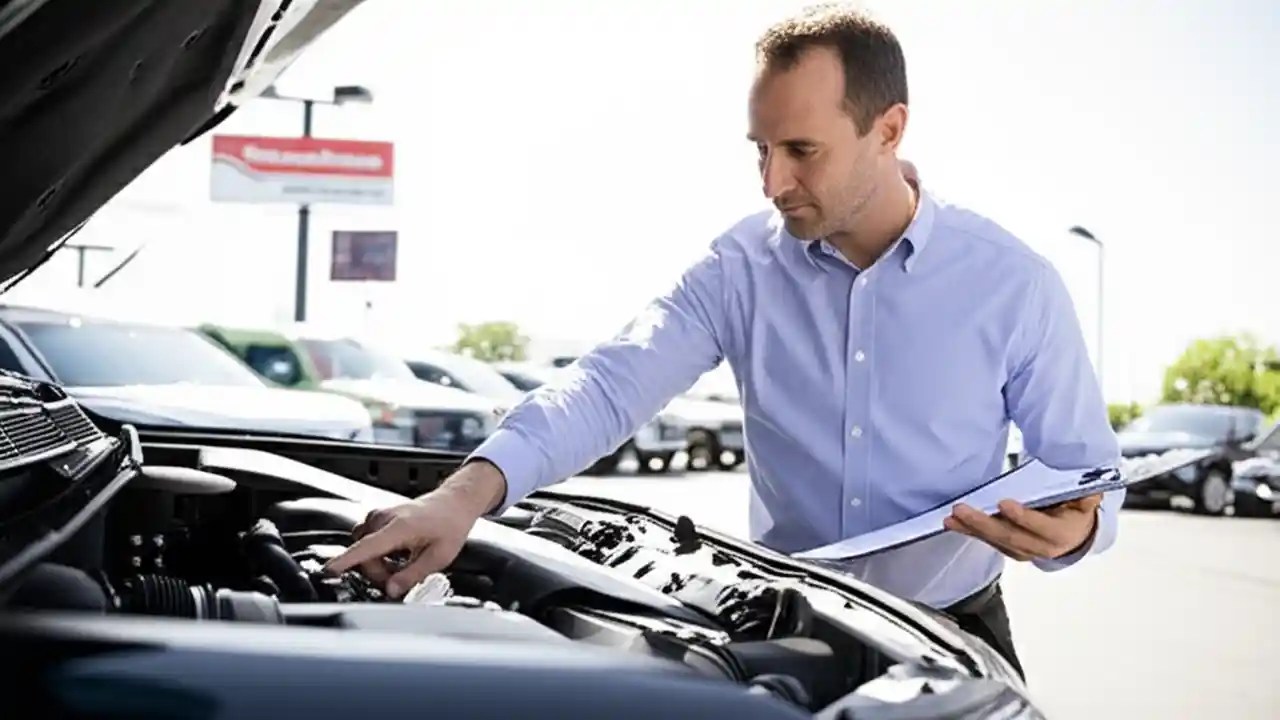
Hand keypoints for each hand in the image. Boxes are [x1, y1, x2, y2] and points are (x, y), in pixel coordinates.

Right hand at [323, 461, 506, 597]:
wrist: (454, 503)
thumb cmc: (450, 524)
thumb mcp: (439, 557)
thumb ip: (412, 575)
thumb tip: (391, 591)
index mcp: (399, 527)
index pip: (365, 547)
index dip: (346, 561)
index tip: (329, 571)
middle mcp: (383, 519)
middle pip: (364, 556)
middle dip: (378, 573)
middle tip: (401, 579)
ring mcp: (379, 516)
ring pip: (364, 550)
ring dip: (378, 564)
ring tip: (403, 565)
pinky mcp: (378, 518)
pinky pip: (368, 542)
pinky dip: (379, 554)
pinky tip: (398, 556)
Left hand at [943, 494, 1100, 561]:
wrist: (1075, 534)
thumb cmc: (1076, 510)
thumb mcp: (1086, 501)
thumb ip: (1086, 496)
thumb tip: (1088, 493)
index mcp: (1061, 534)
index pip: (1041, 527)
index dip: (1023, 517)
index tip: (1004, 503)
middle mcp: (1041, 548)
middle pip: (1010, 536)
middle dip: (984, 523)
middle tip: (962, 509)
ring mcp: (1023, 551)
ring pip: (995, 541)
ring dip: (971, 529)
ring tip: (951, 517)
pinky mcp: (1009, 549)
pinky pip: (989, 541)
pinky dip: (970, 532)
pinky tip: (954, 523)